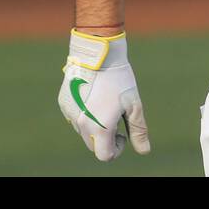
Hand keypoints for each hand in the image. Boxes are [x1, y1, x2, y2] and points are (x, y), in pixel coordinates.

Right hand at [57, 30, 149, 161]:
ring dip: (94, 125)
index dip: (117, 148)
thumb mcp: (134, 105)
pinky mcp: (63, 103)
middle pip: (94, 145)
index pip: (105, 155)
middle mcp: (81, 125)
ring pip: (83, 131)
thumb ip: (138, 130)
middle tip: (116, 117)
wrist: (97, 54)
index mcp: (99, 128)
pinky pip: (74, 117)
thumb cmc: (119, 79)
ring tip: (105, 102)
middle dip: (106, 138)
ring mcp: (69, 114)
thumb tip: (144, 151)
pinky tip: (93, 95)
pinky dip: (84, 113)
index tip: (123, 132)